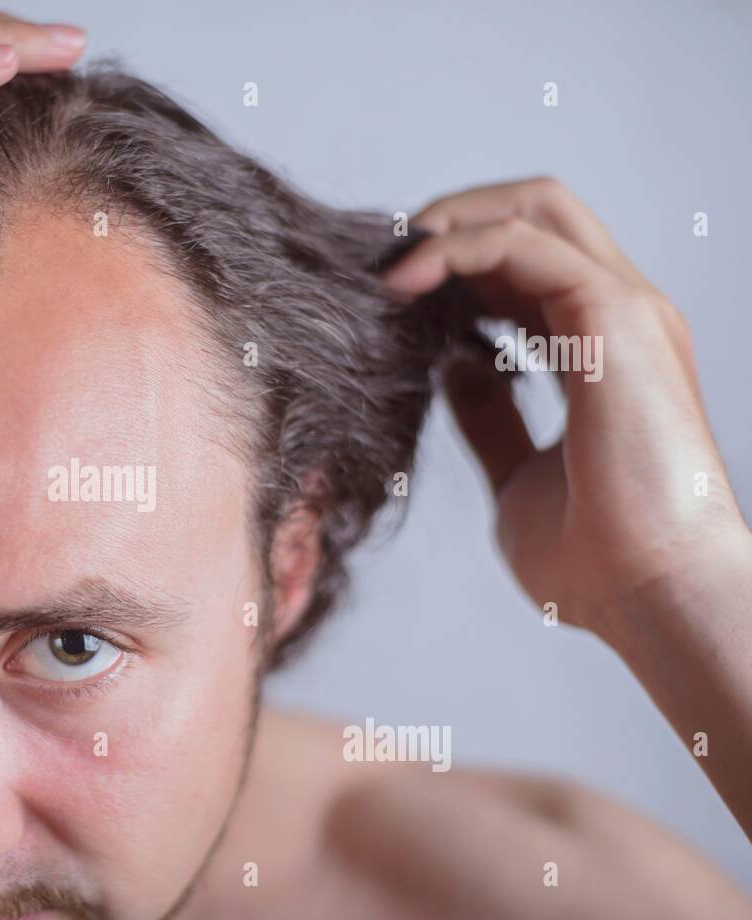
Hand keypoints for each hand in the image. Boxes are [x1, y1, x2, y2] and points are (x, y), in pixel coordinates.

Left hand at [381, 177, 748, 637]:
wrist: (652, 594)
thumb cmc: (598, 559)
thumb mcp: (517, 476)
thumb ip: (489, 418)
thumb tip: (451, 369)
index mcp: (603, 351)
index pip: (530, 267)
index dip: (458, 264)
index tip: (391, 293)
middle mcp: (620, 316)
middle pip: (539, 213)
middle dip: (455, 218)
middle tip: (384, 256)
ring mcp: (624, 308)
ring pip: (534, 208)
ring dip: (449, 222)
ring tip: (385, 259)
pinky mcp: (613, 314)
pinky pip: (521, 243)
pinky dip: (455, 247)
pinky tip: (404, 280)